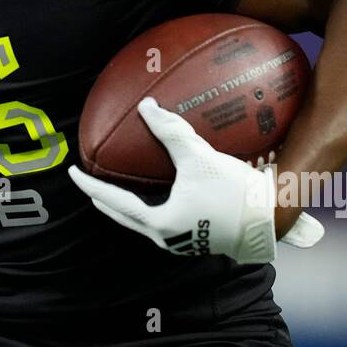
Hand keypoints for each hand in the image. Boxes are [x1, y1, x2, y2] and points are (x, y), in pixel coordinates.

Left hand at [68, 97, 323, 263]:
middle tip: (91, 182)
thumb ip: (171, 132)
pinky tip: (164, 186)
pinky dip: (154, 202)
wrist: (274, 222)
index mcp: (160, 222)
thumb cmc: (235, 195)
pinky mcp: (201, 236)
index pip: (114, 201)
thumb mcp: (200, 159)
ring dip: (130, 204)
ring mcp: (185, 240)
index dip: (90, 185)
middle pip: (125, 216)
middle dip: (106, 199)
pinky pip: (166, 217)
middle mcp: (168, 237)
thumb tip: (147, 107)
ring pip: (145, 220)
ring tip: (122, 185)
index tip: (73, 173)